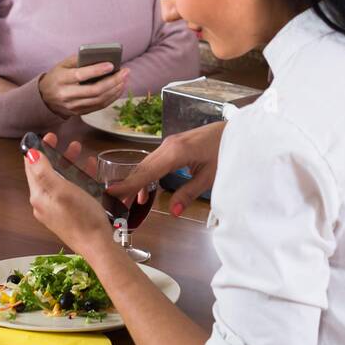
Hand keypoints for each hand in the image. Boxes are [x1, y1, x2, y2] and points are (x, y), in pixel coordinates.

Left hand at [23, 132, 113, 254]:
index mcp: (39, 196)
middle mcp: (44, 203)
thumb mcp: (62, 190)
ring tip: (79, 151)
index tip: (49, 136)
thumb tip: (30, 154)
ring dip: (68, 164)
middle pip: (46, 173)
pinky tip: (89, 171)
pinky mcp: (69, 215)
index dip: (38, 149)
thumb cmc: (82, 218)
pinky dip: (77, 178)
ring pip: (60, 180)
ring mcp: (56, 210)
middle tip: (66, 142)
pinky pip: (70, 190)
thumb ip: (44, 172)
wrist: (97, 246)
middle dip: (56, 155)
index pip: (32, 167)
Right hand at [37, 54, 130, 117]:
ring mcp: (73, 106)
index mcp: (61, 79)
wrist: (45, 98)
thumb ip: (79, 60)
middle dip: (113, 81)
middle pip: (94, 90)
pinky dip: (112, 97)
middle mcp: (67, 95)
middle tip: (125, 71)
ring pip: (99, 100)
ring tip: (125, 78)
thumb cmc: (57, 76)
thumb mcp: (62, 64)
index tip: (111, 65)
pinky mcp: (80, 113)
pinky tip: (119, 88)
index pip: (81, 76)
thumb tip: (101, 57)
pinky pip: (99, 106)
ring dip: (115, 89)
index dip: (97, 70)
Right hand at [104, 120, 224, 217]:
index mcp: (176, 152)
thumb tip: (173, 212)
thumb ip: (189, 193)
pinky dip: (147, 175)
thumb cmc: (226, 151)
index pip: (147, 171)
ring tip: (128, 203)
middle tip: (115, 204)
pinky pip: (154, 161)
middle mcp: (168, 145)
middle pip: (142, 167)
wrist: (233, 131)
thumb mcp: (210, 176)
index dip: (129, 183)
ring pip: (146, 164)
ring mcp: (169, 143)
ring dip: (136, 182)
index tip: (111, 192)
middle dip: (128, 186)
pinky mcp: (172, 144)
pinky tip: (147, 192)